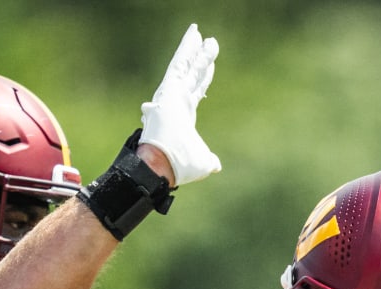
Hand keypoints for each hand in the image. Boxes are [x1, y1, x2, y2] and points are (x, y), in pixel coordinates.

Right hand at [140, 23, 220, 185]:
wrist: (164, 162)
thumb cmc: (180, 165)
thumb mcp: (203, 162)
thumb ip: (209, 160)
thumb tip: (216, 165)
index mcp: (184, 116)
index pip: (196, 91)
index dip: (204, 78)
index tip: (210, 67)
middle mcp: (178, 102)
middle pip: (192, 75)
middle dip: (200, 59)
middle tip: (208, 42)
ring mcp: (173, 94)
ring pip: (186, 66)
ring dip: (194, 49)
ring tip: (201, 32)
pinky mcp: (170, 87)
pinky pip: (180, 63)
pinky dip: (187, 48)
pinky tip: (194, 34)